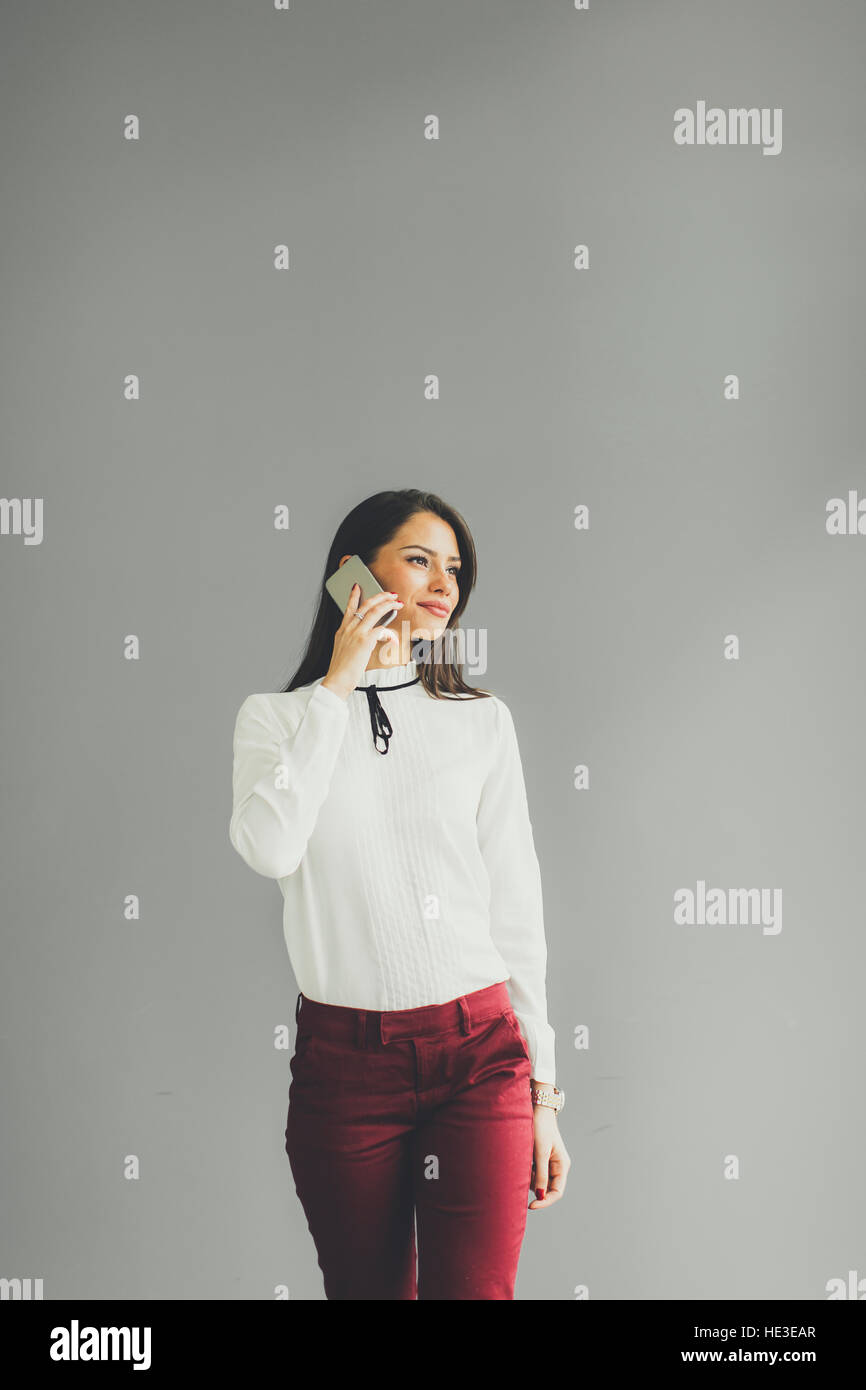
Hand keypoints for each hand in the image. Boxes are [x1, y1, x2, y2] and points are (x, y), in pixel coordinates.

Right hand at [322, 583, 403, 699]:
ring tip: (397, 603)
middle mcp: (348, 628)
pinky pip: (381, 629)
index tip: (357, 586)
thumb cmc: (341, 669)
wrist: (337, 680)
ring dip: (388, 605)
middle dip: (380, 596)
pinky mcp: (364, 641)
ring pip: (375, 611)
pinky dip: (389, 632)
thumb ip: (353, 640)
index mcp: (342, 630)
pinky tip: (394, 637)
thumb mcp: (343, 650)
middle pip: (366, 605)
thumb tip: (369, 636)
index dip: (354, 595)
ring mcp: (356, 633)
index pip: (349, 607)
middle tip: (390, 594)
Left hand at [528, 1105, 570, 1209]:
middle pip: (547, 1189)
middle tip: (522, 1178)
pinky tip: (523, 1160)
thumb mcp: (540, 1152)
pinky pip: (534, 1173)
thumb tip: (539, 1196)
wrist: (537, 1109)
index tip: (531, 1205)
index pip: (556, 1192)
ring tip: (524, 1162)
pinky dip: (527, 1172)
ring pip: (539, 1181)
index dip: (544, 1201)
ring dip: (529, 1178)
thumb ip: (540, 1174)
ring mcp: (549, 1163)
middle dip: (535, 1187)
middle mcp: (558, 1166)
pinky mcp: (540, 1159)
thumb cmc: (540, 1128)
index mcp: (562, 1165)